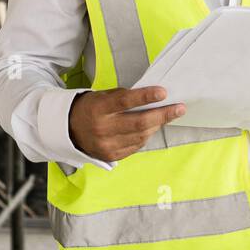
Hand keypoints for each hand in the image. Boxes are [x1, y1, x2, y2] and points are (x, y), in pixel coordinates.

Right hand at [68, 86, 185, 162]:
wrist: (69, 131)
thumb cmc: (91, 109)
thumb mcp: (102, 96)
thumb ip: (124, 97)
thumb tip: (152, 98)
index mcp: (98, 109)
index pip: (125, 101)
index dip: (145, 96)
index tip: (163, 92)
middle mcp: (102, 129)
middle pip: (139, 123)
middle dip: (163, 115)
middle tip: (179, 108)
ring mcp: (107, 145)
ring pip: (141, 136)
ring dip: (157, 125)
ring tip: (166, 116)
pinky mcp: (112, 156)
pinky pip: (136, 146)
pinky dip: (146, 136)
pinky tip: (151, 128)